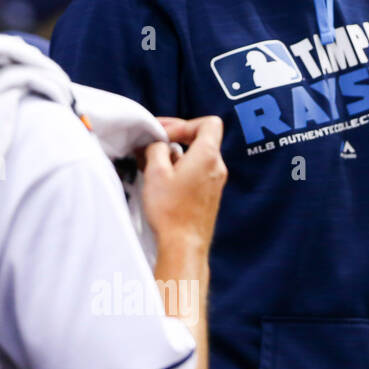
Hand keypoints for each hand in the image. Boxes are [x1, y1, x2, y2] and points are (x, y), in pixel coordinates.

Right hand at [141, 116, 226, 257]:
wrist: (184, 245)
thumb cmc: (171, 210)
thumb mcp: (156, 171)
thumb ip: (157, 149)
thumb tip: (157, 144)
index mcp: (207, 155)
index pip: (209, 123)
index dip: (184, 124)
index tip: (164, 135)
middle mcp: (217, 167)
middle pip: (201, 139)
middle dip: (174, 139)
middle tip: (151, 145)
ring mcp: (215, 182)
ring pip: (197, 157)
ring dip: (175, 156)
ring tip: (152, 165)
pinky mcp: (209, 196)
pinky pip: (197, 173)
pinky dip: (180, 170)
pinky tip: (162, 181)